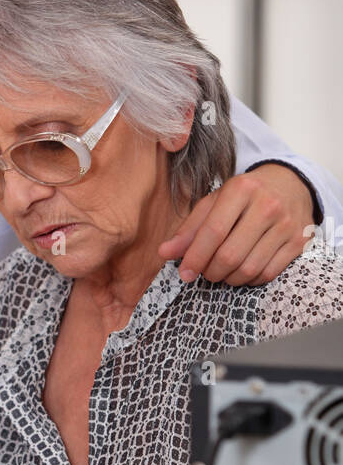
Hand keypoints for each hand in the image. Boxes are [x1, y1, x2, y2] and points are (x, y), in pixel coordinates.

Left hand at [159, 164, 314, 286]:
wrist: (291, 184)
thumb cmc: (246, 196)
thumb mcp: (215, 202)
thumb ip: (189, 228)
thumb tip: (164, 253)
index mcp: (241, 189)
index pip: (213, 232)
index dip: (195, 257)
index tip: (185, 273)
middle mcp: (267, 205)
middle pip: (230, 255)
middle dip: (211, 271)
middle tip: (206, 271)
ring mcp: (286, 225)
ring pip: (249, 269)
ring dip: (229, 278)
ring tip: (223, 271)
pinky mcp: (299, 242)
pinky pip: (268, 274)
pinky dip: (250, 280)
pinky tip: (243, 270)